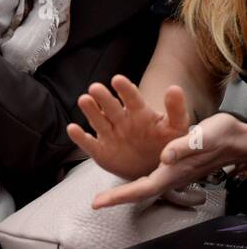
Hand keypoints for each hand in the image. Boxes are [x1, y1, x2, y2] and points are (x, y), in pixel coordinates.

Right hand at [67, 76, 190, 180]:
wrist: (155, 169)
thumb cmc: (166, 144)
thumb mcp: (176, 128)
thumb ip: (176, 110)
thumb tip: (175, 88)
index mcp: (140, 113)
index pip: (132, 98)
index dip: (125, 89)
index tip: (118, 79)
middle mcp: (121, 120)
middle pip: (110, 106)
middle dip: (103, 97)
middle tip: (96, 88)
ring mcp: (109, 134)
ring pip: (97, 120)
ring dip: (90, 110)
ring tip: (84, 100)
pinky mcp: (100, 151)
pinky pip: (88, 143)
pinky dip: (80, 137)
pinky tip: (73, 129)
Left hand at [92, 113, 246, 208]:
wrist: (236, 140)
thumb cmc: (221, 137)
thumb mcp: (203, 137)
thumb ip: (183, 147)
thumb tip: (165, 157)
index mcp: (174, 171)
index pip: (143, 188)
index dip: (120, 196)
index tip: (100, 202)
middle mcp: (171, 175)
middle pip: (140, 191)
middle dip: (117, 198)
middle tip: (96, 203)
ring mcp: (172, 172)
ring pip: (143, 184)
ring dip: (123, 190)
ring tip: (104, 194)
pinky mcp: (173, 166)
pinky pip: (149, 175)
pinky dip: (133, 178)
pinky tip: (123, 175)